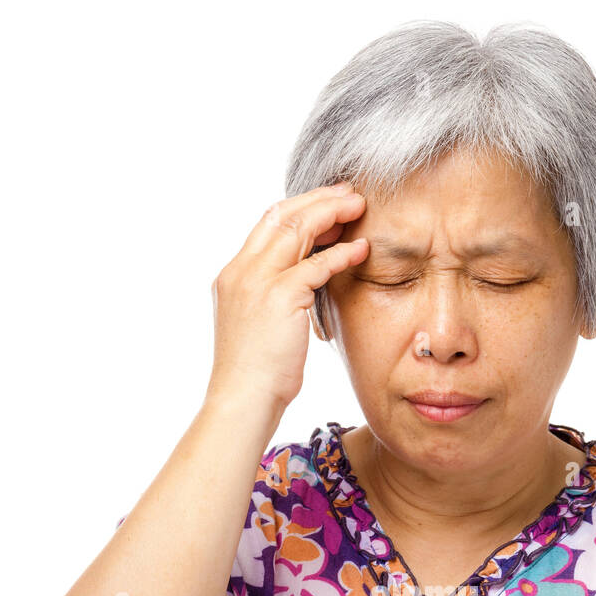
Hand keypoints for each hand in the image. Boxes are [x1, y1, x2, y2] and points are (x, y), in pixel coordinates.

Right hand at [204, 182, 368, 426]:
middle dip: (317, 199)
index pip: (266, 226)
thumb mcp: (259, 330)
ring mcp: (257, 281)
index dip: (299, 210)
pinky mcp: (279, 296)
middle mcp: (241, 271)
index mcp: (232, 277)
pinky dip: (342, 253)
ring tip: (359, 206)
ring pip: (297, 228)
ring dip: (331, 213)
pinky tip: (362, 249)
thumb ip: (272, 303)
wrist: (242, 401)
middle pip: (281, 216)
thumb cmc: (255, 378)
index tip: (326, 206)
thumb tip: (299, 295)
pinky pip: (317, 264)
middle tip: (348, 193)